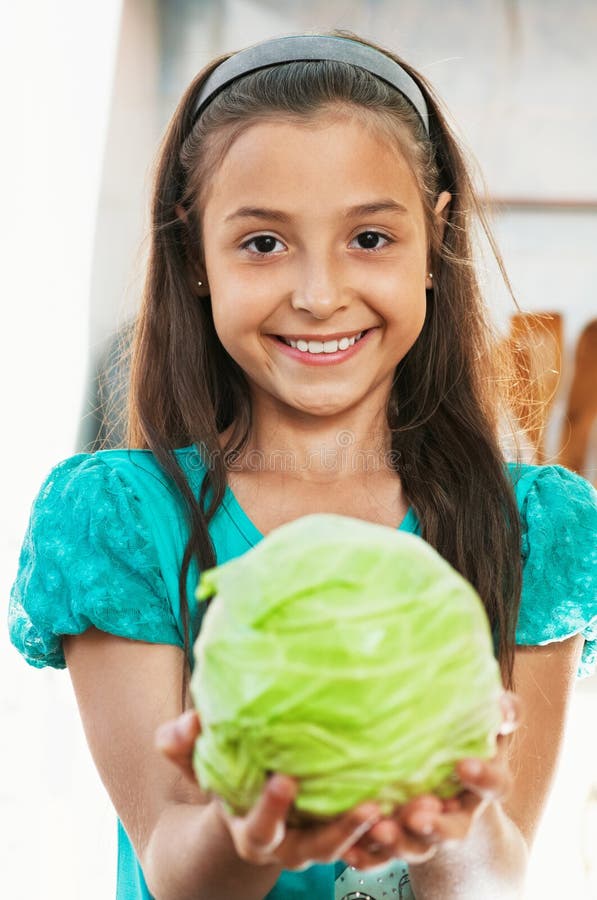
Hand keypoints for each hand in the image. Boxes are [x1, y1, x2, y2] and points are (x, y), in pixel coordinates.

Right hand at [154, 692, 520, 871]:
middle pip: (323, 846)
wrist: (244, 820)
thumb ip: (183, 748)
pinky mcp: (350, 827)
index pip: (263, 826)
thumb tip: (179, 726)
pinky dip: (403, 817)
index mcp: (254, 830)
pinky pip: (379, 829)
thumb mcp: (198, 769)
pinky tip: (434, 787)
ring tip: (417, 807)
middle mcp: (292, 844)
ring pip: (360, 843)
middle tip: (373, 806)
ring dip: (388, 831)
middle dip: (347, 830)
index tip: (286, 780)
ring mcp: (323, 839)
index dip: (273, 807)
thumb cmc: (223, 783)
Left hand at [346, 690, 521, 868]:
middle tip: (416, 817)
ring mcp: (426, 831)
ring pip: (417, 846)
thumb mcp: (484, 725)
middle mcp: (457, 815)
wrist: (443, 782)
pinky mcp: (396, 839)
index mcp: (482, 785)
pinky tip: (351, 850)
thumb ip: (500, 713)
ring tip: (380, 829)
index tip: (463, 765)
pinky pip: (382, 855)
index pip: (495, 786)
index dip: (482, 778)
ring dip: (399, 842)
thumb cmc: (463, 742)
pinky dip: (367, 855)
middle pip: (453, 831)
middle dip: (436, 827)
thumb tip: (504, 703)